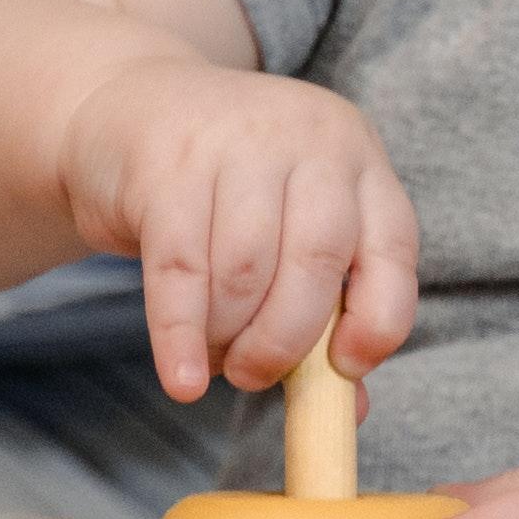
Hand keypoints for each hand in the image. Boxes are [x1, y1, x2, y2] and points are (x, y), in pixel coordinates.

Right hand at [51, 53, 419, 409]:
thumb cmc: (223, 187)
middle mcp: (306, 137)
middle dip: (285, 343)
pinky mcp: (166, 163)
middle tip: (255, 376)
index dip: (379, 321)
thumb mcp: (287, 224)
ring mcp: (235, 141)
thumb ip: (326, 309)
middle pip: (314, 264)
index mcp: (355, 155)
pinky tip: (182, 378)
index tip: (346, 369)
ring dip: (227, 337)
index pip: (393, 248)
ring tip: (213, 356)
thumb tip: (352, 411)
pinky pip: (179, 269)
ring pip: (244, 271)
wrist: (126, 107)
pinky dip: (180, 336)